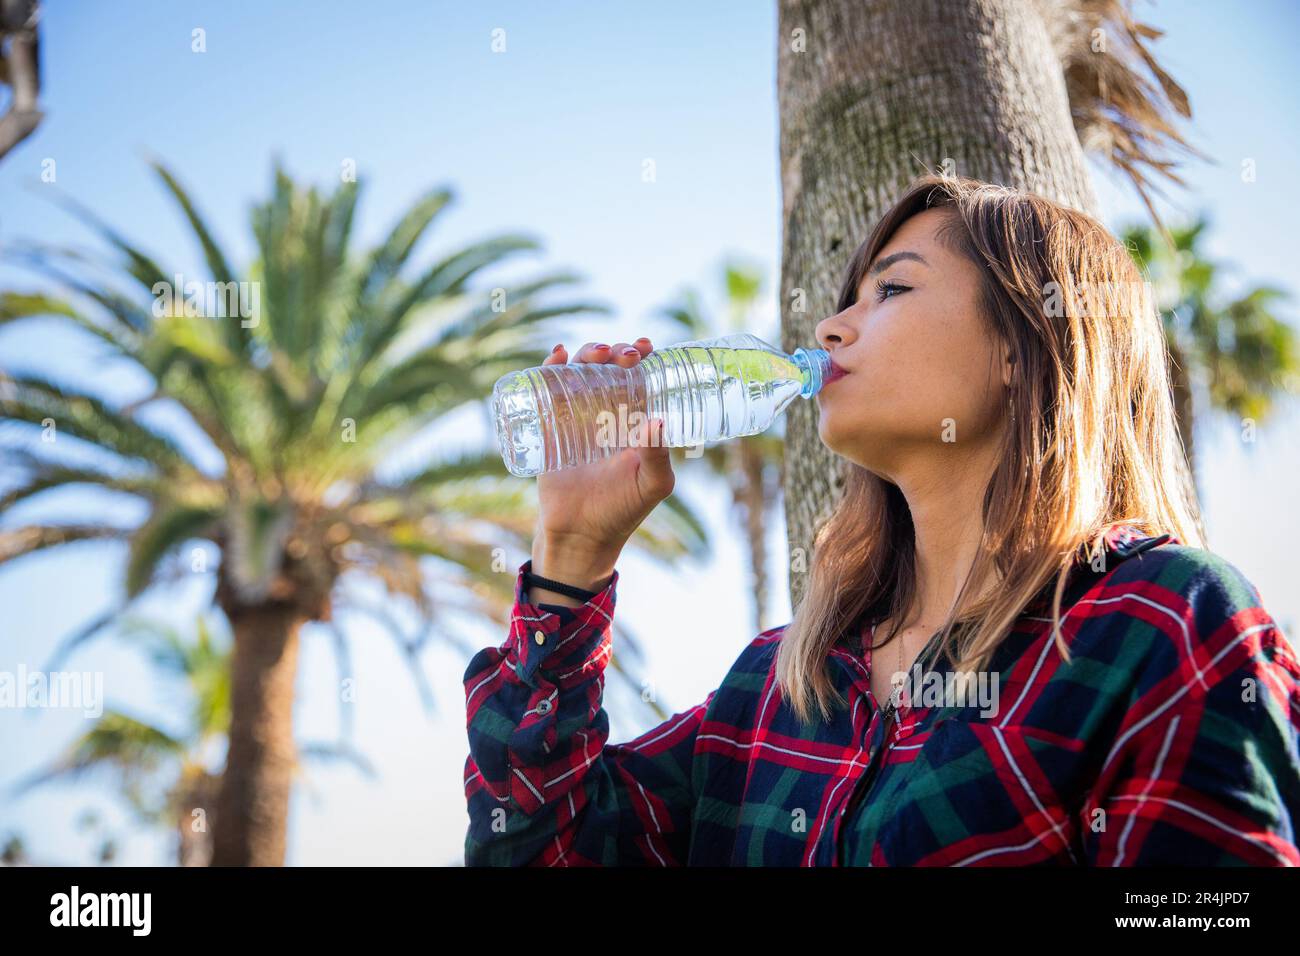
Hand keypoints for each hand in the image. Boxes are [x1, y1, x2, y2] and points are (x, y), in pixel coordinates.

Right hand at [531, 338, 674, 585]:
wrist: (580, 536)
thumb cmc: (622, 512)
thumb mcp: (651, 485)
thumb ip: (658, 457)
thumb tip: (656, 420)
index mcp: (635, 422)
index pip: (640, 379)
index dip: (643, 357)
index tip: (648, 346)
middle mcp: (607, 414)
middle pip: (610, 368)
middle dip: (617, 351)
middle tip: (625, 356)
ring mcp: (576, 418)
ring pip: (581, 373)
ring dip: (588, 353)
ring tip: (597, 355)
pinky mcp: (549, 427)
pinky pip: (547, 391)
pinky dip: (550, 367)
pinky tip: (558, 355)